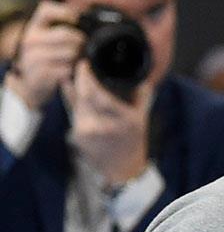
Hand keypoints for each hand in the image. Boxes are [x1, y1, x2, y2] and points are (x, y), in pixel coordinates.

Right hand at [6, 0, 83, 110]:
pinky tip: (72, 70)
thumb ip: (62, 29)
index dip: (64, 11)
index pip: (46, 10)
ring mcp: (34, 57)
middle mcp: (31, 40)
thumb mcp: (48, 40)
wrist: (31, 83)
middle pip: (65, 34)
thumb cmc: (46, 58)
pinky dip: (74, 70)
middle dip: (81, 40)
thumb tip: (90, 23)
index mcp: (34, 27)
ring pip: (69, 52)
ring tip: (78, 59)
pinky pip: (67, 69)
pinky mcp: (41, 73)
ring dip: (79, 57)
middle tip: (85, 45)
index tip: (77, 19)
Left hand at [66, 61, 151, 185]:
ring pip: (77, 103)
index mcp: (127, 120)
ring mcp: (91, 132)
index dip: (86, 77)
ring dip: (76, 89)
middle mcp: (107, 127)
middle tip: (80, 66)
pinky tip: (74, 92)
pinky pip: (74, 113)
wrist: (123, 168)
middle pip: (84, 96)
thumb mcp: (142, 116)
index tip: (84, 63)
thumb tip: (140, 77)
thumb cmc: (133, 140)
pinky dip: (74, 101)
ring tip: (79, 77)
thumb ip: (141, 95)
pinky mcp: (79, 136)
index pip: (99, 94)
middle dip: (79, 79)